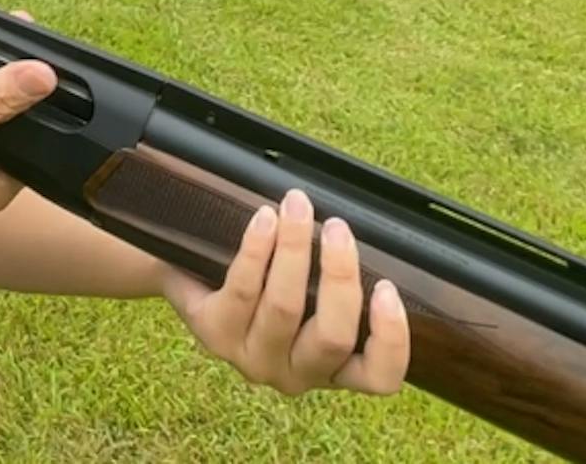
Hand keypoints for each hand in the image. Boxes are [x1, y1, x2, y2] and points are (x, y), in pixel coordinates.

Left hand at [158, 189, 409, 395]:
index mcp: (332, 369)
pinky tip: (265, 220)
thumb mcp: (312, 297)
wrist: (193, 284)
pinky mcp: (215, 336)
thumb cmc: (269, 289)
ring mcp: (253, 359)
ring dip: (294, 250)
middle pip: (332, 336)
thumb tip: (365, 235)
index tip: (388, 287)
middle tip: (338, 226)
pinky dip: (257, 251)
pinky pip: (242, 290)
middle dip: (339, 275)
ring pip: (285, 308)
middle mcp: (295, 375)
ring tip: (296, 208)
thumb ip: (337, 281)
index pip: (380, 376)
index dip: (392, 338)